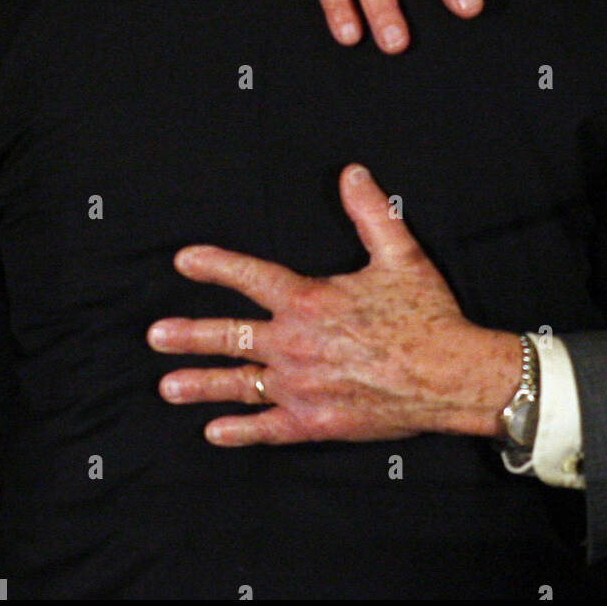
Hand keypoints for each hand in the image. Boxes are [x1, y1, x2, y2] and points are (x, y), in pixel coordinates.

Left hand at [148, 164, 522, 444]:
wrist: (449, 375)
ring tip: (169, 386)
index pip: (251, 278)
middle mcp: (294, 343)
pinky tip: (215, 431)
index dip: (215, 265)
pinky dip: (240, 430)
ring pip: (240, 384)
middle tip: (157, 334)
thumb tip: (352, 174)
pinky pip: (268, 428)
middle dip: (190, 335)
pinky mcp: (315, 421)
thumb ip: (370, 213)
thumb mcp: (400, 254)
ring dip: (201, 384)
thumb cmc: (426, 315)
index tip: (184, 260)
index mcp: (309, 301)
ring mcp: (301, 385)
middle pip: (231, 337)